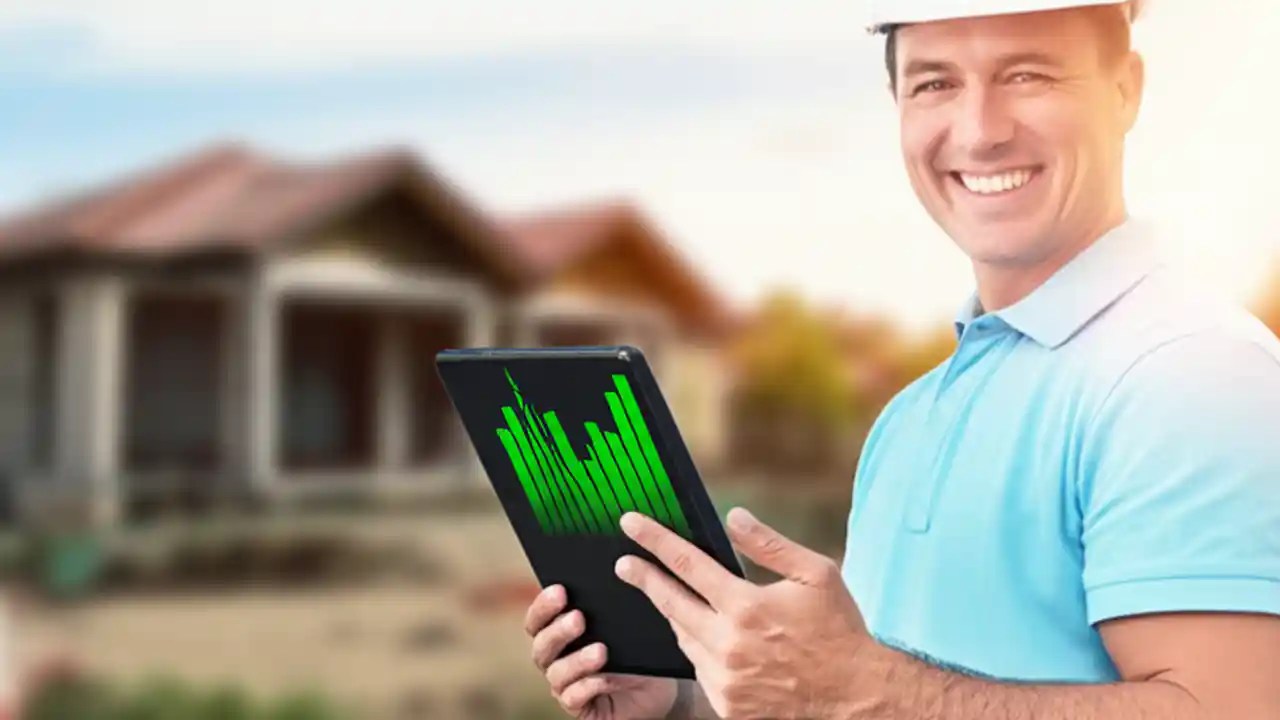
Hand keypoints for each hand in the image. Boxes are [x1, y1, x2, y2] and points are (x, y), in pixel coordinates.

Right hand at [525, 583, 680, 718]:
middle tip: (579, 618)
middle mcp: (556, 658)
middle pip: (542, 645)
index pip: (538, 618)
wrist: (656, 689)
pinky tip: (604, 679)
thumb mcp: (626, 625)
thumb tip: (616, 574)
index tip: (560, 590)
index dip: (544, 605)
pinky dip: (587, 687)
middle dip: (558, 631)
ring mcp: (564, 684)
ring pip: (557, 673)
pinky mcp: (578, 706)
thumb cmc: (636, 649)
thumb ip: (610, 607)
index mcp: (559, 632)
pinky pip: (573, 698)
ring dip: (577, 660)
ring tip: (601, 650)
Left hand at [615, 508, 872, 719]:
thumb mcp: (817, 575)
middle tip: (624, 565)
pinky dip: (698, 650)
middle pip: (670, 603)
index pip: (686, 564)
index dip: (654, 541)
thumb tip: (733, 517)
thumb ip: (769, 545)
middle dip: (643, 579)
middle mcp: (728, 644)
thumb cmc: (840, 633)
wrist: (857, 700)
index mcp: (746, 606)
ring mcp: (724, 680)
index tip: (630, 524)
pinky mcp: (727, 706)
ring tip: (675, 599)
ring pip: (683, 638)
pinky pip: (699, 670)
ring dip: (675, 616)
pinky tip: (708, 639)